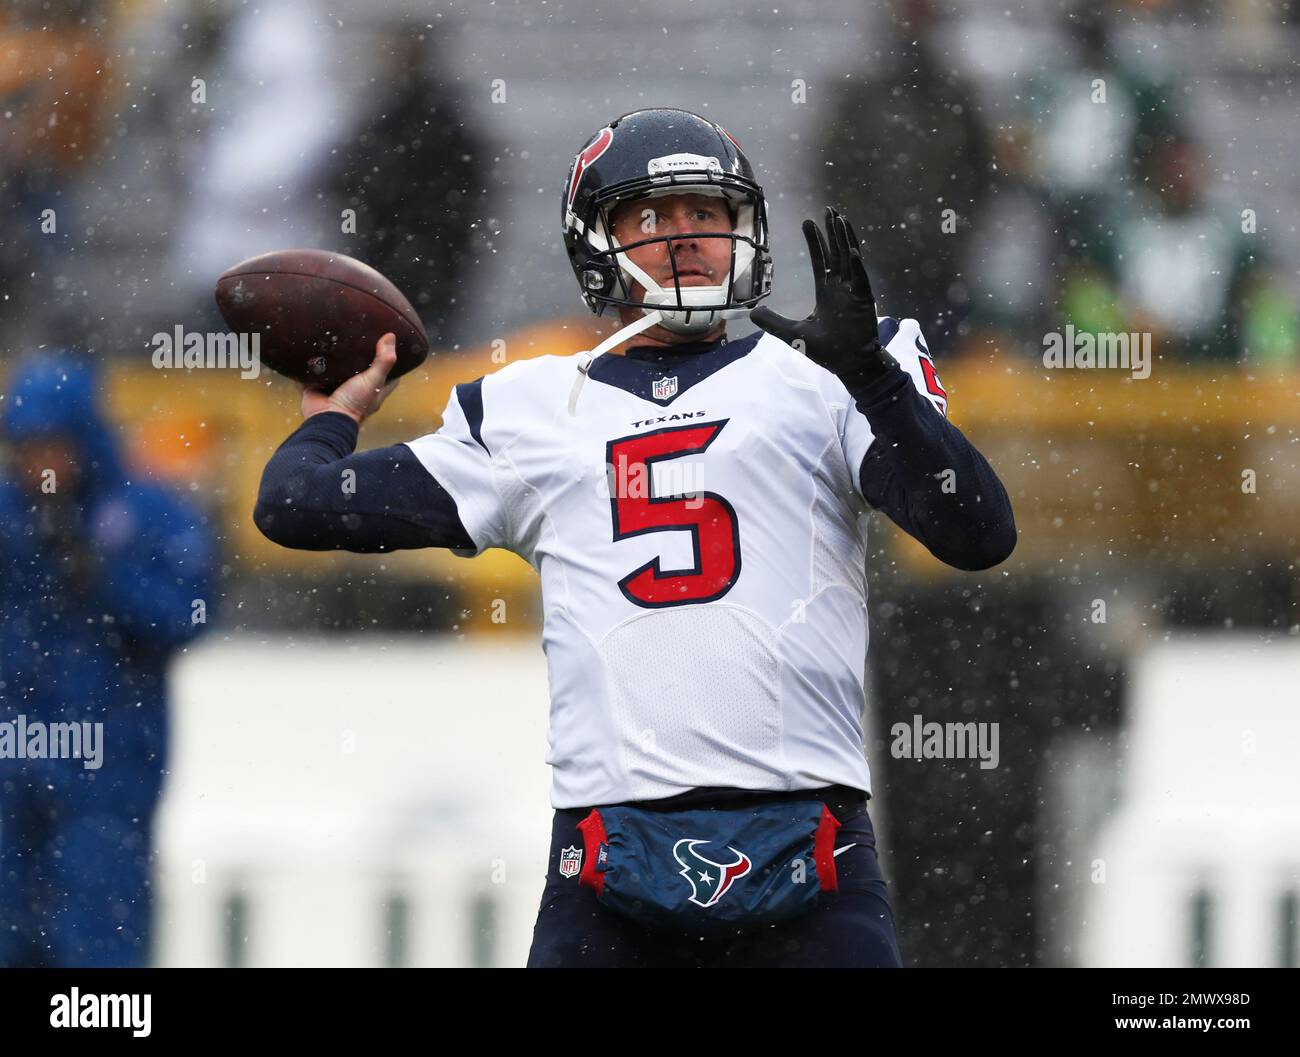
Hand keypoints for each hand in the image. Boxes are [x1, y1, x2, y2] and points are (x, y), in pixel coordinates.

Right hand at [301, 333, 400, 424]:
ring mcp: (337, 387)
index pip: (388, 374)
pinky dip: (316, 361)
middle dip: (361, 354)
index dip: (389, 361)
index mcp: (374, 390)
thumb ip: (383, 361)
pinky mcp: (318, 385)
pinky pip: (317, 370)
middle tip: (360, 333)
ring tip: (338, 332)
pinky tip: (317, 344)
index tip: (389, 344)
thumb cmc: (355, 402)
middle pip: (361, 368)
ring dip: (338, 356)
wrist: (326, 418)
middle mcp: (357, 389)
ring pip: (339, 368)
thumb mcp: (374, 380)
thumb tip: (391, 336)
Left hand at [749, 206, 898, 392]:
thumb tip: (751, 313)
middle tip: (828, 210)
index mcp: (827, 293)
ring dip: (845, 239)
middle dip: (832, 232)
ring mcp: (853, 293)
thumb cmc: (826, 351)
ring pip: (849, 259)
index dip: (816, 242)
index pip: (821, 261)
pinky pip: (860, 279)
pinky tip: (852, 249)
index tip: (809, 222)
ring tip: (840, 219)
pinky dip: (857, 264)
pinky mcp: (864, 301)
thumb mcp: (793, 334)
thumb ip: (774, 322)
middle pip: (836, 253)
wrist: (847, 365)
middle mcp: (841, 288)